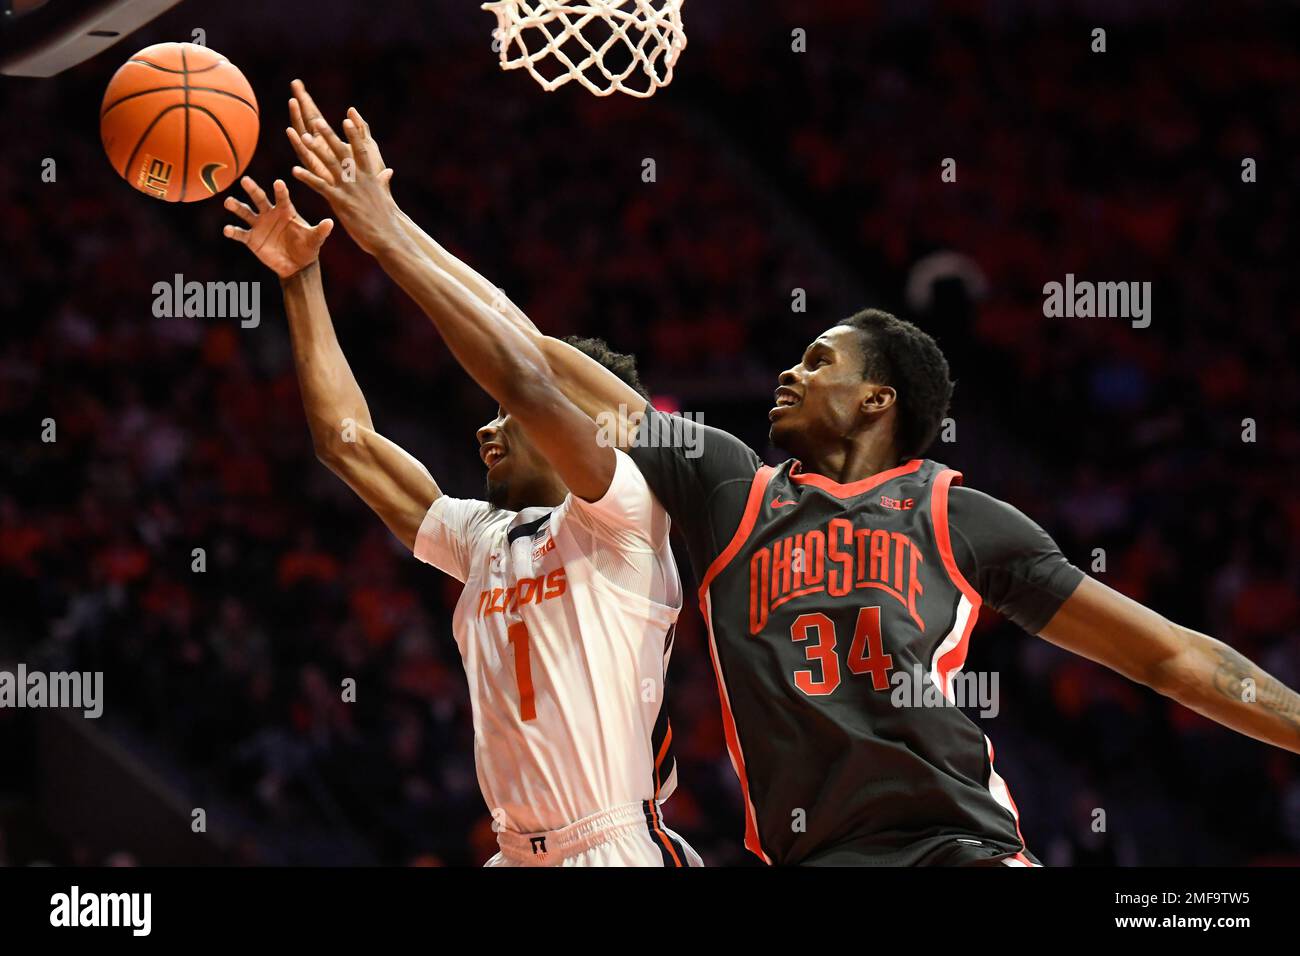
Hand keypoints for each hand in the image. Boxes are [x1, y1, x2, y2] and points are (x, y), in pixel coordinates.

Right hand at [222, 176, 332, 278]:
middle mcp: (270, 213)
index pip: (282, 197)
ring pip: (245, 212)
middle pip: (259, 198)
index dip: (280, 190)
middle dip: (252, 189)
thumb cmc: (307, 248)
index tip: (278, 183)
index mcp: (286, 210)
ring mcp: (259, 225)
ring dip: (237, 206)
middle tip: (245, 179)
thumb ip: (320, 231)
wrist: (297, 265)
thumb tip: (330, 223)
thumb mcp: (315, 239)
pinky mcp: (251, 238)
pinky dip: (233, 231)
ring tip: (228, 202)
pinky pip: (240, 233)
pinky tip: (228, 230)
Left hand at [285, 83, 399, 255]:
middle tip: (317, 120)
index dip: (353, 134)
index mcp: (369, 176)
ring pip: (329, 165)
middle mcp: (358, 179)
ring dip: (315, 150)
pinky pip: (320, 187)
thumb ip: (383, 181)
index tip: (347, 119)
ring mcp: (349, 189)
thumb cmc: (386, 219)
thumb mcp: (384, 196)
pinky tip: (294, 170)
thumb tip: (388, 172)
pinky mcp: (340, 202)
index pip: (360, 150)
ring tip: (303, 138)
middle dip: (329, 136)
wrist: (387, 237)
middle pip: (342, 153)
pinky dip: (307, 178)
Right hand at [288, 79, 390, 184]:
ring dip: (300, 119)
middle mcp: (322, 154)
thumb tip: (352, 111)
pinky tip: (291, 131)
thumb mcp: (369, 152)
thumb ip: (361, 133)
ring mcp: (321, 164)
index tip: (298, 85)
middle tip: (295, 84)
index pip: (316, 120)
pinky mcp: (322, 176)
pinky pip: (308, 159)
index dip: (308, 103)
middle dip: (302, 104)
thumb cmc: (372, 185)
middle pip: (308, 124)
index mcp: (331, 148)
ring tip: (293, 102)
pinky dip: (300, 145)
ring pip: (306, 138)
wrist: (373, 213)